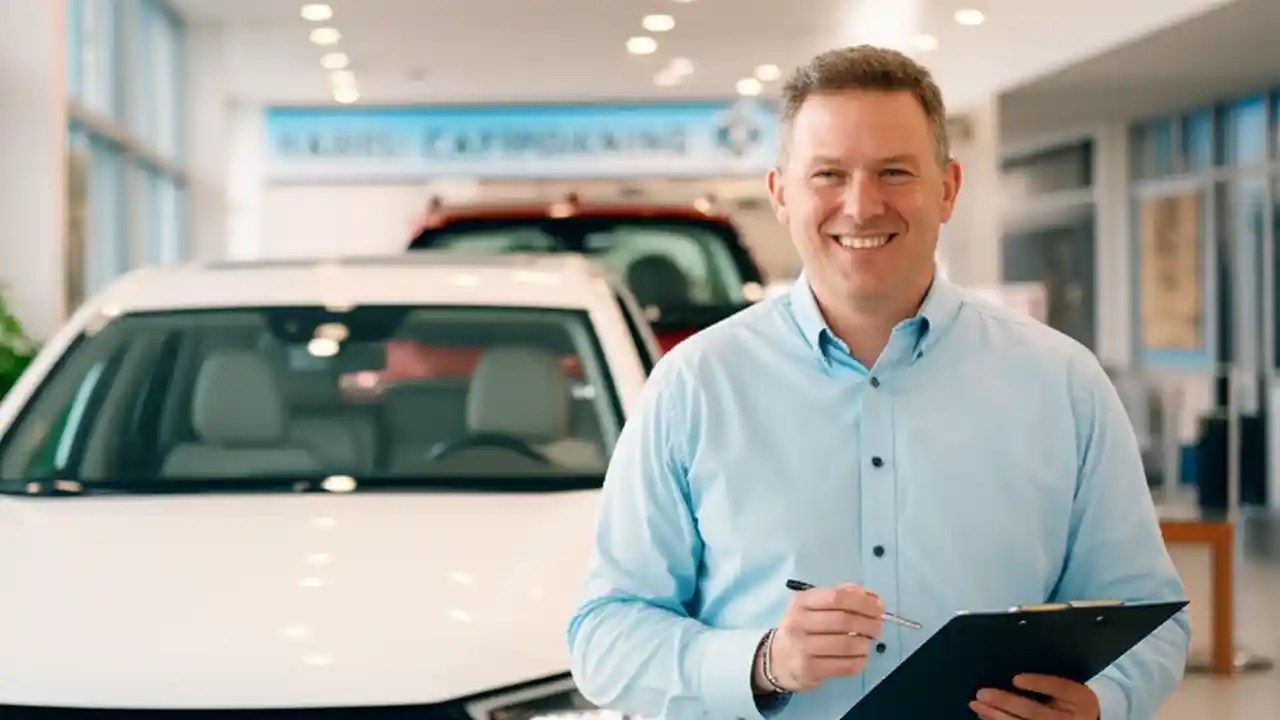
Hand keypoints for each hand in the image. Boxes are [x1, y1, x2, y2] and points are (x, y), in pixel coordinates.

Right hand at [755, 583, 883, 692]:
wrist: (776, 659)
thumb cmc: (801, 628)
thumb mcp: (812, 606)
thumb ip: (841, 596)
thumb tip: (872, 596)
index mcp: (801, 602)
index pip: (837, 597)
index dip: (863, 602)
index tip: (879, 607)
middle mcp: (799, 623)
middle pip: (844, 621)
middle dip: (869, 623)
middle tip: (878, 627)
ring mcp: (803, 649)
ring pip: (847, 644)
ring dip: (866, 643)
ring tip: (869, 641)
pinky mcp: (810, 671)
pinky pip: (845, 666)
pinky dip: (860, 660)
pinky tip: (861, 656)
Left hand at [970, 674, 1099, 718]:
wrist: (1087, 719)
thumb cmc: (1070, 697)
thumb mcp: (1068, 684)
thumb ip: (1048, 671)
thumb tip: (1016, 645)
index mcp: (1080, 698)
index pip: (1060, 689)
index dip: (1038, 684)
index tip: (1016, 679)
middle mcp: (1071, 719)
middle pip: (1036, 713)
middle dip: (1007, 703)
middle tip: (982, 693)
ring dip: (997, 716)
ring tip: (977, 705)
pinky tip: (985, 716)